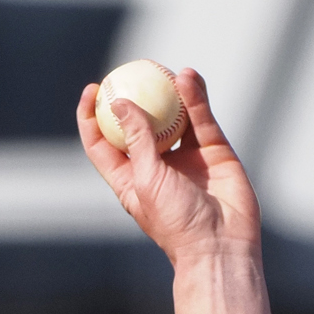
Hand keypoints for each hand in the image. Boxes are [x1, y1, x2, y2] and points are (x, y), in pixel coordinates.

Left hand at [77, 69, 261, 263]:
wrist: (221, 244)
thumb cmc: (176, 221)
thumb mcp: (147, 180)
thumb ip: (137, 140)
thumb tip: (120, 104)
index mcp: (129, 179)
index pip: (103, 144)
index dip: (92, 118)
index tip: (93, 90)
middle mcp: (155, 166)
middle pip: (137, 125)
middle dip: (131, 96)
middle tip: (127, 69)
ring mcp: (185, 158)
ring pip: (172, 117)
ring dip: (168, 93)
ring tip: (164, 69)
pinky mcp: (213, 151)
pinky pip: (201, 119)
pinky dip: (195, 98)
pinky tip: (188, 77)